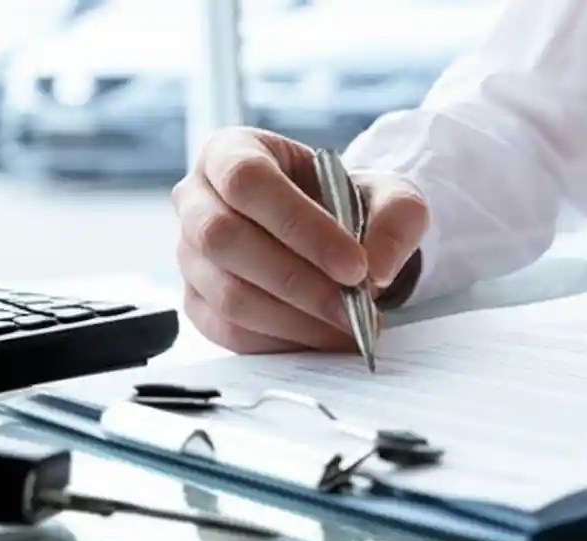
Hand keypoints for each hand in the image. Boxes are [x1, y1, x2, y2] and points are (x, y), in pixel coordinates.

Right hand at [172, 127, 427, 352]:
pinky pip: (229, 331)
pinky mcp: (198, 302)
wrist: (333, 238)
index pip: (247, 181)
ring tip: (349, 325)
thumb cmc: (349, 204)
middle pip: (226, 239)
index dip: (299, 225)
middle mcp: (196, 199)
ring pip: (228, 294)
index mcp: (231, 151)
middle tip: (354, 306)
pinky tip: (325, 337)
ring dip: (296, 319)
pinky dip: (282, 342)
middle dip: (299, 281)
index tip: (353, 265)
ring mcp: (190, 254)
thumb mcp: (390, 195)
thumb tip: (377, 267)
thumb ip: (397, 218)